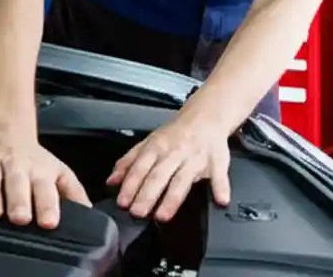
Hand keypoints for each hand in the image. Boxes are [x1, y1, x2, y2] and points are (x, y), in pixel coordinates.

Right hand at [0, 128, 90, 228]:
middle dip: (19, 201)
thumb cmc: (34, 159)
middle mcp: (16, 167)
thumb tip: (90, 213)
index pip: (46, 189)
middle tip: (20, 218)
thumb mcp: (59, 172)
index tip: (49, 221)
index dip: (48, 205)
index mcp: (40, 172)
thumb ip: (74, 192)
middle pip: (17, 184)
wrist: (6, 129)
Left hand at [106, 115, 230, 221]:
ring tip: (163, 215)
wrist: (206, 117)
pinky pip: (219, 175)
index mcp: (157, 147)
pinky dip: (221, 187)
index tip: (123, 202)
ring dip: (172, 198)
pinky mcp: (217, 161)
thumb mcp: (149, 142)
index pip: (140, 167)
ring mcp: (196, 158)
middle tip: (138, 212)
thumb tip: (111, 181)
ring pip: (183, 179)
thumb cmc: (176, 134)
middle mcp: (175, 152)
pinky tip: (221, 199)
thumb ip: (129, 162)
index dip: (131, 185)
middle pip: (159, 175)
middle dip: (147, 194)